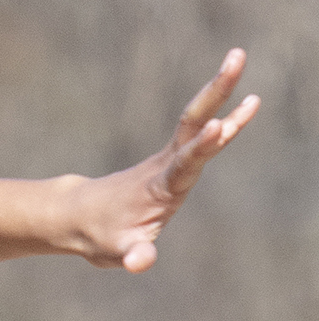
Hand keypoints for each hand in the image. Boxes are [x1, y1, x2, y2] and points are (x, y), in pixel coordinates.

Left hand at [75, 48, 257, 271]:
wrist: (77, 218)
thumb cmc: (100, 237)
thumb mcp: (116, 252)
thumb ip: (133, 255)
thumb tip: (140, 263)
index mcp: (159, 186)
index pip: (185, 163)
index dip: (202, 147)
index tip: (221, 124)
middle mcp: (166, 166)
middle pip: (193, 123)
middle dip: (215, 91)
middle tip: (237, 57)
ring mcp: (168, 160)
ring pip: (196, 121)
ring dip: (219, 91)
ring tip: (239, 57)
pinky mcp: (172, 162)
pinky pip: (199, 133)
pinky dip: (221, 114)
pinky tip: (244, 104)